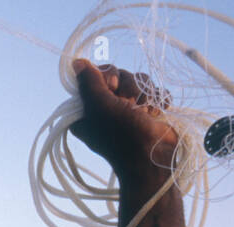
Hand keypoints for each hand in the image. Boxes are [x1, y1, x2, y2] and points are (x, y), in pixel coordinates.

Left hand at [70, 59, 179, 181]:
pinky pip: (154, 90)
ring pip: (138, 81)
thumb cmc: (122, 135)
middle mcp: (106, 108)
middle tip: (129, 104)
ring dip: (145, 94)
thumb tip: (76, 62)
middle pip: (119, 75)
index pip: (96, 75)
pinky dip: (158, 99)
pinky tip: (157, 112)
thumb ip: (88, 83)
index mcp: (88, 109)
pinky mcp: (148, 110)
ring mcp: (129, 109)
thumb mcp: (99, 106)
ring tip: (145, 112)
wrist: (153, 157)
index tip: (111, 87)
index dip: (108, 76)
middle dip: (128, 87)